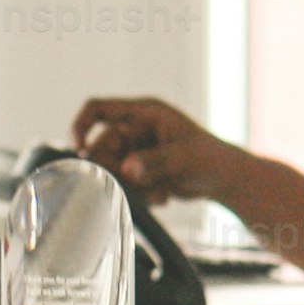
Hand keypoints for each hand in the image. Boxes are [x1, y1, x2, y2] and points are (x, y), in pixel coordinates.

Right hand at [68, 93, 242, 206]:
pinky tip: (164, 195)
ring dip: (132, 186)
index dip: (81, 125)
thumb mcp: (184, 158)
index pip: (98, 109)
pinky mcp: (137, 171)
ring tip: (161, 191)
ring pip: (111, 170)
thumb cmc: (210, 159)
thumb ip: (155, 162)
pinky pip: (123, 184)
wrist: (224, 180)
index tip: (80, 150)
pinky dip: (140, 194)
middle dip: (116, 170)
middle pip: (101, 147)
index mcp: (144, 113)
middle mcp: (134, 129)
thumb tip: (127, 168)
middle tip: (136, 184)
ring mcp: (134, 150)